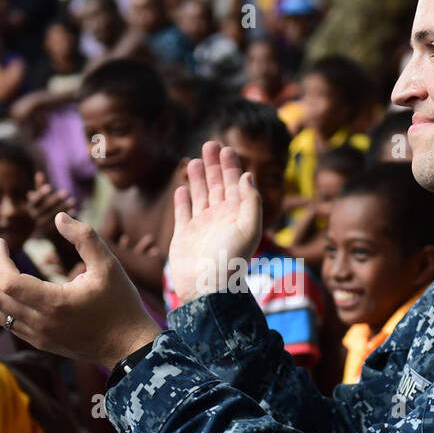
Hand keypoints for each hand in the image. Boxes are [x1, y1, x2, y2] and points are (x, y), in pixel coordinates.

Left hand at [0, 214, 160, 368]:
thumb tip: (59, 217)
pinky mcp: (40, 342)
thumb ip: (85, 237)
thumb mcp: (109, 265)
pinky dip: (1, 303)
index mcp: (55, 304)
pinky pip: (8, 323)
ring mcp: (39, 336)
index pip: (9, 281)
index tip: (0, 242)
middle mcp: (41, 323)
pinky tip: (9, 287)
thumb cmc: (121, 304)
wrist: (129, 346)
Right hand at [27, 173, 76, 237]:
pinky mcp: (52, 233)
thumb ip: (40, 187)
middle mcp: (35, 217)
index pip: (35, 200)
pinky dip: (67, 217)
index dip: (41, 193)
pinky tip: (74, 210)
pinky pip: (60, 225)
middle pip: (45, 207)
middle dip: (55, 199)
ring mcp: (43, 226)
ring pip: (53, 215)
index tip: (50, 187)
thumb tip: (39, 173)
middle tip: (66, 192)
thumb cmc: (47, 208)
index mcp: (31, 207)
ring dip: (64, 207)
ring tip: (73, 200)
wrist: (51, 229)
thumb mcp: (43, 197)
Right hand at [166, 140, 261, 306]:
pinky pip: (183, 213)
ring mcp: (201, 227)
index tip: (226, 148)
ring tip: (194, 160)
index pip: (235, 184)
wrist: (206, 288)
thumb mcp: (249, 229)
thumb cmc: (231, 261)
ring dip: (197, 178)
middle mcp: (220, 219)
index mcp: (237, 216)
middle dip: (214, 165)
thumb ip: (251, 201)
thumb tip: (248, 175)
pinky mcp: (184, 236)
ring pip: (200, 195)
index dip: (232, 166)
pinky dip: (183, 200)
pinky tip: (181, 188)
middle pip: (217, 185)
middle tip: (210, 144)